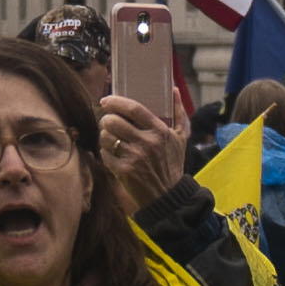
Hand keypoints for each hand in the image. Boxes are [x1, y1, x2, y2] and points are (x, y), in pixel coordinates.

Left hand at [93, 86, 186, 212]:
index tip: (106, 100)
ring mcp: (134, 158)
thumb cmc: (172, 164)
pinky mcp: (123, 171)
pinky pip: (105, 154)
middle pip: (114, 121)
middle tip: (107, 122)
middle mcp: (147, 143)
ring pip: (106, 137)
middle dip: (106, 119)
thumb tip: (174, 90)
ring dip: (105, 136)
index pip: (134, 109)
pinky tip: (113, 154)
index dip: (116, 102)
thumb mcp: (180, 138)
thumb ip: (178, 113)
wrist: (168, 196)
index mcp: (160, 131)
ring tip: (111, 139)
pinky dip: (105, 152)